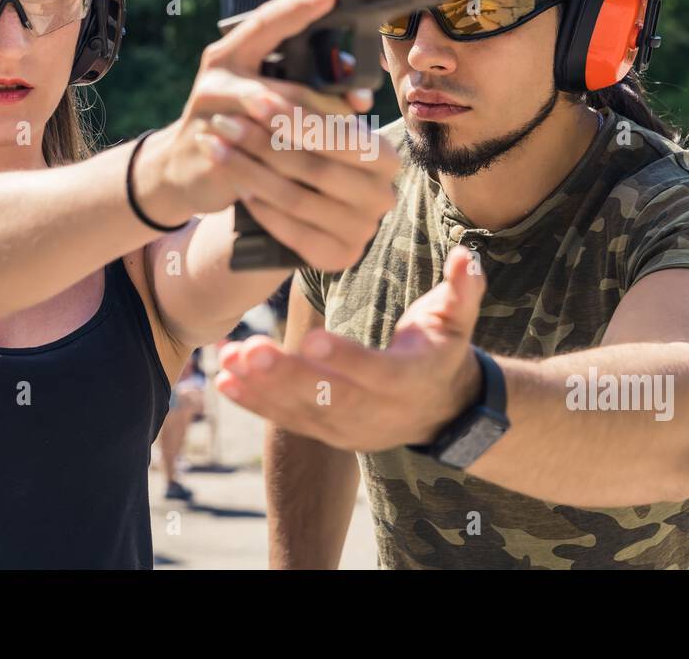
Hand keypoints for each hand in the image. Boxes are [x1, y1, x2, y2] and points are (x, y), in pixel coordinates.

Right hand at [135, 0, 400, 271]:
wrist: (184, 165)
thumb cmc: (235, 119)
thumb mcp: (260, 88)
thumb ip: (299, 78)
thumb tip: (352, 77)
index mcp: (230, 53)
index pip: (268, 21)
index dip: (300, 5)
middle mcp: (218, 78)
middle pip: (289, 88)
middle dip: (331, 100)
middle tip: (363, 100)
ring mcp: (212, 116)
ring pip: (281, 126)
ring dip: (320, 133)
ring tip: (354, 139)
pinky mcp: (214, 152)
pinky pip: (266, 158)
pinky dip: (298, 160)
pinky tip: (324, 162)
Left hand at [215, 247, 487, 451]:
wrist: (440, 409)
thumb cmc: (441, 349)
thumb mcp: (458, 319)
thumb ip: (462, 288)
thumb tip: (465, 257)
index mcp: (411, 380)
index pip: (377, 372)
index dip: (346, 358)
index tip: (312, 338)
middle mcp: (379, 412)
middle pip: (329, 398)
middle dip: (287, 376)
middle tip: (252, 349)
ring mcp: (349, 427)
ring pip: (302, 411)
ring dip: (261, 387)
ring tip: (229, 359)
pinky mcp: (326, 431)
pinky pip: (286, 419)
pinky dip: (254, 402)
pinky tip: (223, 379)